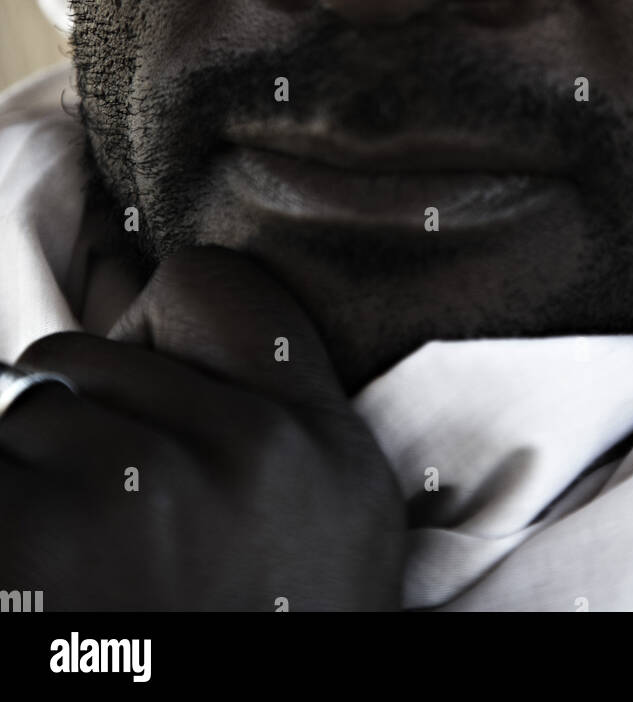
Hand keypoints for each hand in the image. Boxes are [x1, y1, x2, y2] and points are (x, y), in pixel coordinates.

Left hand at [0, 247, 404, 610]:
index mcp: (317, 440)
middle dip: (67, 424)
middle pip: (81, 359)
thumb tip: (128, 318)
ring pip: (20, 422)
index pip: (206, 283)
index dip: (149, 320)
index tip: (129, 379)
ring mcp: (143, 498)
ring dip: (24, 484)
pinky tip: (41, 582)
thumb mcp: (323, 511)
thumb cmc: (262, 625)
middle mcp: (244, 453)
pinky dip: (5, 515)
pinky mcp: (39, 550)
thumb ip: (265, 404)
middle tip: (103, 527)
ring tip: (78, 574)